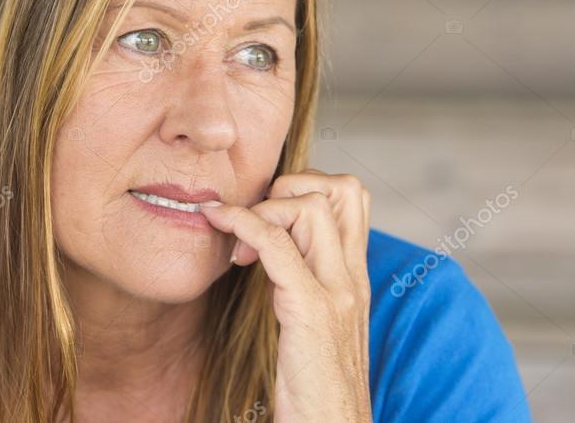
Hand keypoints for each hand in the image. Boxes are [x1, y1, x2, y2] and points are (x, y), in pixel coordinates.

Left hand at [200, 170, 372, 421]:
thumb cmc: (315, 387)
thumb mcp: (314, 323)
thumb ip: (298, 282)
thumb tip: (263, 249)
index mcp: (355, 278)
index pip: (351, 196)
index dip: (306, 187)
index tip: (268, 218)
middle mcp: (353, 278)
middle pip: (341, 188)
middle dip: (288, 186)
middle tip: (255, 221)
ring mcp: (336, 293)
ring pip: (310, 207)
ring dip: (264, 209)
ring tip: (239, 245)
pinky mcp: (311, 313)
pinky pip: (276, 246)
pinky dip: (242, 224)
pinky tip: (219, 225)